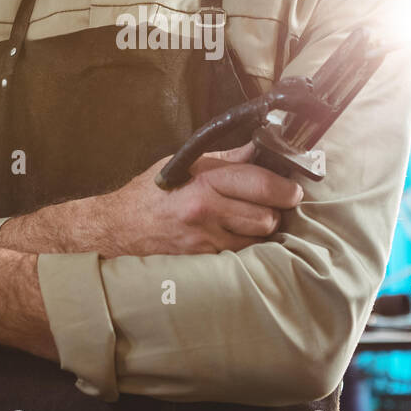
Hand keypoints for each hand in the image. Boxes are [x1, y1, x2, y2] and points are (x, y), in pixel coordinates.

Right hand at [100, 141, 304, 255]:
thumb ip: (224, 158)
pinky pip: (240, 256)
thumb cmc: (151, 194)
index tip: (293, 190)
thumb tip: (256, 149)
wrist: (117, 228)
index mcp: (204, 181)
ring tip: (252, 221)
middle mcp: (206, 211)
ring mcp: (205, 240)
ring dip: (261, 232)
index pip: (259, 183)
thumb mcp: (184, 164)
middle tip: (273, 206)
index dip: (284, 188)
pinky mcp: (202, 261)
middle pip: (266, 217)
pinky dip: (245, 248)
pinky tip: (237, 238)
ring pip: (257, 241)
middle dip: (275, 212)